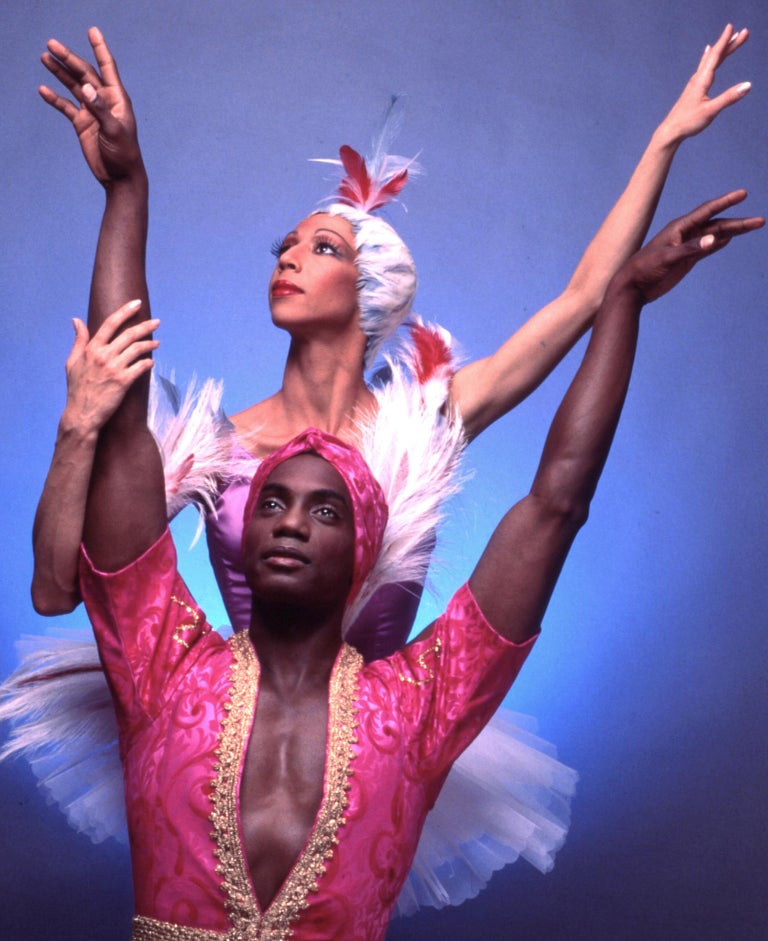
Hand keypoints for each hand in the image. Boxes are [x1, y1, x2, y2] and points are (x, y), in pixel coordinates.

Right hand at [39, 27, 142, 185]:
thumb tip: (86, 89)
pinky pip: (66, 107)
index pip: (107, 68)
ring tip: (44, 57)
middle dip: (69, 58)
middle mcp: (104, 101)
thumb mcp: (114, 131)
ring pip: (73, 87)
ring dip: (60, 73)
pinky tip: (43, 89)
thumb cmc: (124, 155)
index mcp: (117, 99)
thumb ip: (100, 110)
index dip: (100, 49)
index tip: (92, 30)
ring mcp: (92, 112)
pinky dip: (55, 98)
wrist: (120, 178)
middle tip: (51, 44)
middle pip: (84, 74)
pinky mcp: (82, 124)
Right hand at [64, 300, 158, 433]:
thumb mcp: (72, 362)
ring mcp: (114, 368)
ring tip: (157, 343)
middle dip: (145, 326)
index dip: (125, 311)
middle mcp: (103, 356)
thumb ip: (79, 340)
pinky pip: (140, 367)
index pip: (110, 323)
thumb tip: (76, 320)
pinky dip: (148, 363)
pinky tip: (151, 362)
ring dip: (150, 344)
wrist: (82, 414)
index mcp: (91, 349)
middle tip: (157, 322)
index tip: (137, 303)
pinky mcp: (123, 382)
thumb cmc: (77, 388)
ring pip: (137, 349)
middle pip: (129, 334)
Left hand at [617, 190, 763, 303]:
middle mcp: (685, 234)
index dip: (725, 202)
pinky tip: (729, 239)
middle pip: (717, 224)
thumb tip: (716, 238)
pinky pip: (707, 248)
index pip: (708, 211)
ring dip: (733, 231)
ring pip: (715, 235)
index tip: (743, 193)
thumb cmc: (644, 269)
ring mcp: (687, 246)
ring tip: (753, 226)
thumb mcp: (667, 258)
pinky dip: (719, 243)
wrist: (632, 287)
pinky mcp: (686, 259)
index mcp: (679, 227)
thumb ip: (691, 249)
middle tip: (760, 220)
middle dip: (738, 222)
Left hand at [659, 24, 750, 144]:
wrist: (670, 131)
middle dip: (730, 44)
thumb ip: (729, 98)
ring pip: (710, 61)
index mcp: (701, 81)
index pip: (715, 57)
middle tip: (744, 32)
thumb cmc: (688, 122)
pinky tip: (707, 53)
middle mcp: (697, 79)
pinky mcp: (693, 89)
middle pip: (715, 57)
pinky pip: (704, 67)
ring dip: (721, 49)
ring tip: (729, 38)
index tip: (732, 27)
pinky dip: (708, 57)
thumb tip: (748, 85)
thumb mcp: (711, 111)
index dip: (724, 41)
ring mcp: (694, 83)